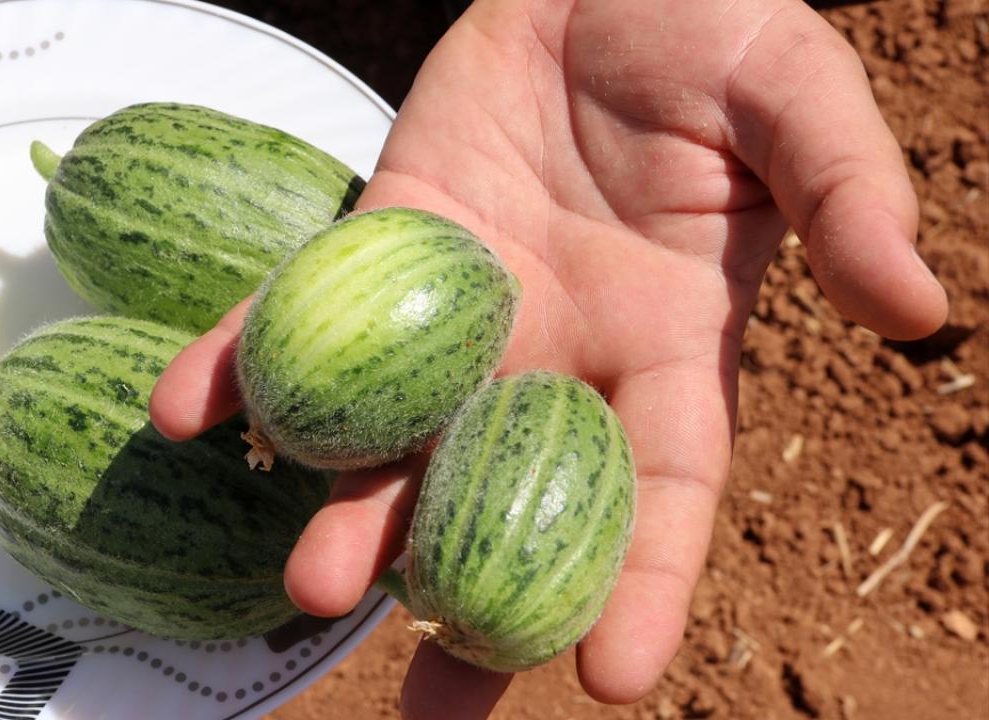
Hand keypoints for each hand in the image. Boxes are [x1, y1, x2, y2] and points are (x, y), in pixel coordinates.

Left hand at [150, 0, 946, 715]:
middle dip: (470, 604)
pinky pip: (307, 309)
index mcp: (665, 346)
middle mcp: (554, 352)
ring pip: (400, 430)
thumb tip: (917, 309)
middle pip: (509, 502)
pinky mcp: (384, 236)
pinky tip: (191, 412)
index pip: (662, 488)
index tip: (617, 678)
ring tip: (312, 587)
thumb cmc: (709, 31)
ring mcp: (459, 304)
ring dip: (349, 509)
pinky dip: (246, 359)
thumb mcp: (798, 102)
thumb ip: (848, 198)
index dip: (645, 582)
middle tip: (430, 710)